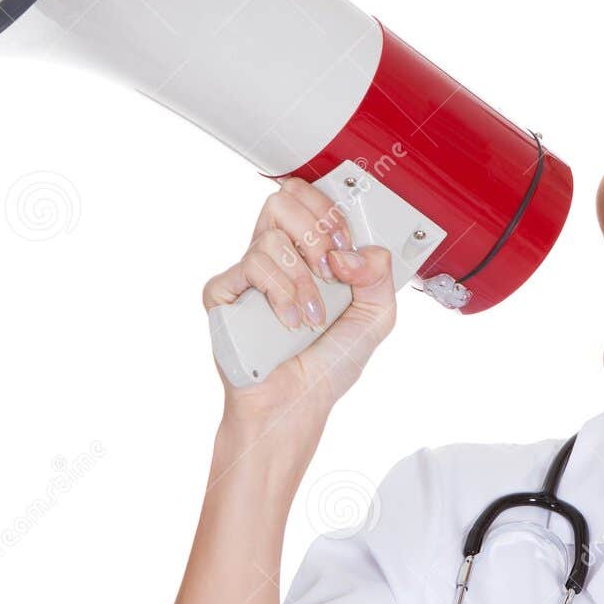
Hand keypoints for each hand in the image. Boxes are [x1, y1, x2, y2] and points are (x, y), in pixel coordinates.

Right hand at [202, 177, 397, 442]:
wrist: (299, 404)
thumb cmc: (329, 363)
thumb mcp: (376, 316)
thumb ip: (379, 275)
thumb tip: (349, 252)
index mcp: (310, 253)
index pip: (308, 199)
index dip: (329, 211)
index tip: (346, 245)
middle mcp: (278, 257)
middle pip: (282, 200)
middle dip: (316, 233)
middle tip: (330, 270)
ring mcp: (248, 275)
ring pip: (270, 238)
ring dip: (302, 280)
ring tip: (311, 316)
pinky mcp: (225, 294)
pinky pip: (249, 267)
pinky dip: (280, 293)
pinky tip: (289, 320)